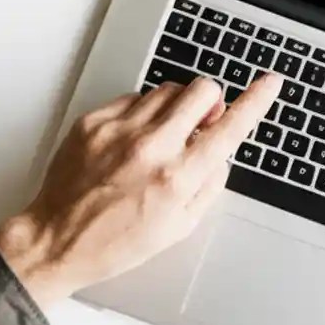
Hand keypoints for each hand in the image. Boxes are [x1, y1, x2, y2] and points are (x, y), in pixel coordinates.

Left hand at [0, 74, 282, 308]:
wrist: (55, 240)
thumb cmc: (114, 241)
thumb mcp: (179, 227)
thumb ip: (209, 185)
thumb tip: (222, 153)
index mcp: (178, 178)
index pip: (230, 127)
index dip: (257, 100)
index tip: (270, 82)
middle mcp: (151, 148)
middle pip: (202, 90)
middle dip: (210, 102)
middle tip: (201, 121)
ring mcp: (119, 131)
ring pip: (168, 90)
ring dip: (176, 106)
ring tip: (162, 134)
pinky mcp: (94, 122)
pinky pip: (133, 98)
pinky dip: (142, 113)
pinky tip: (132, 139)